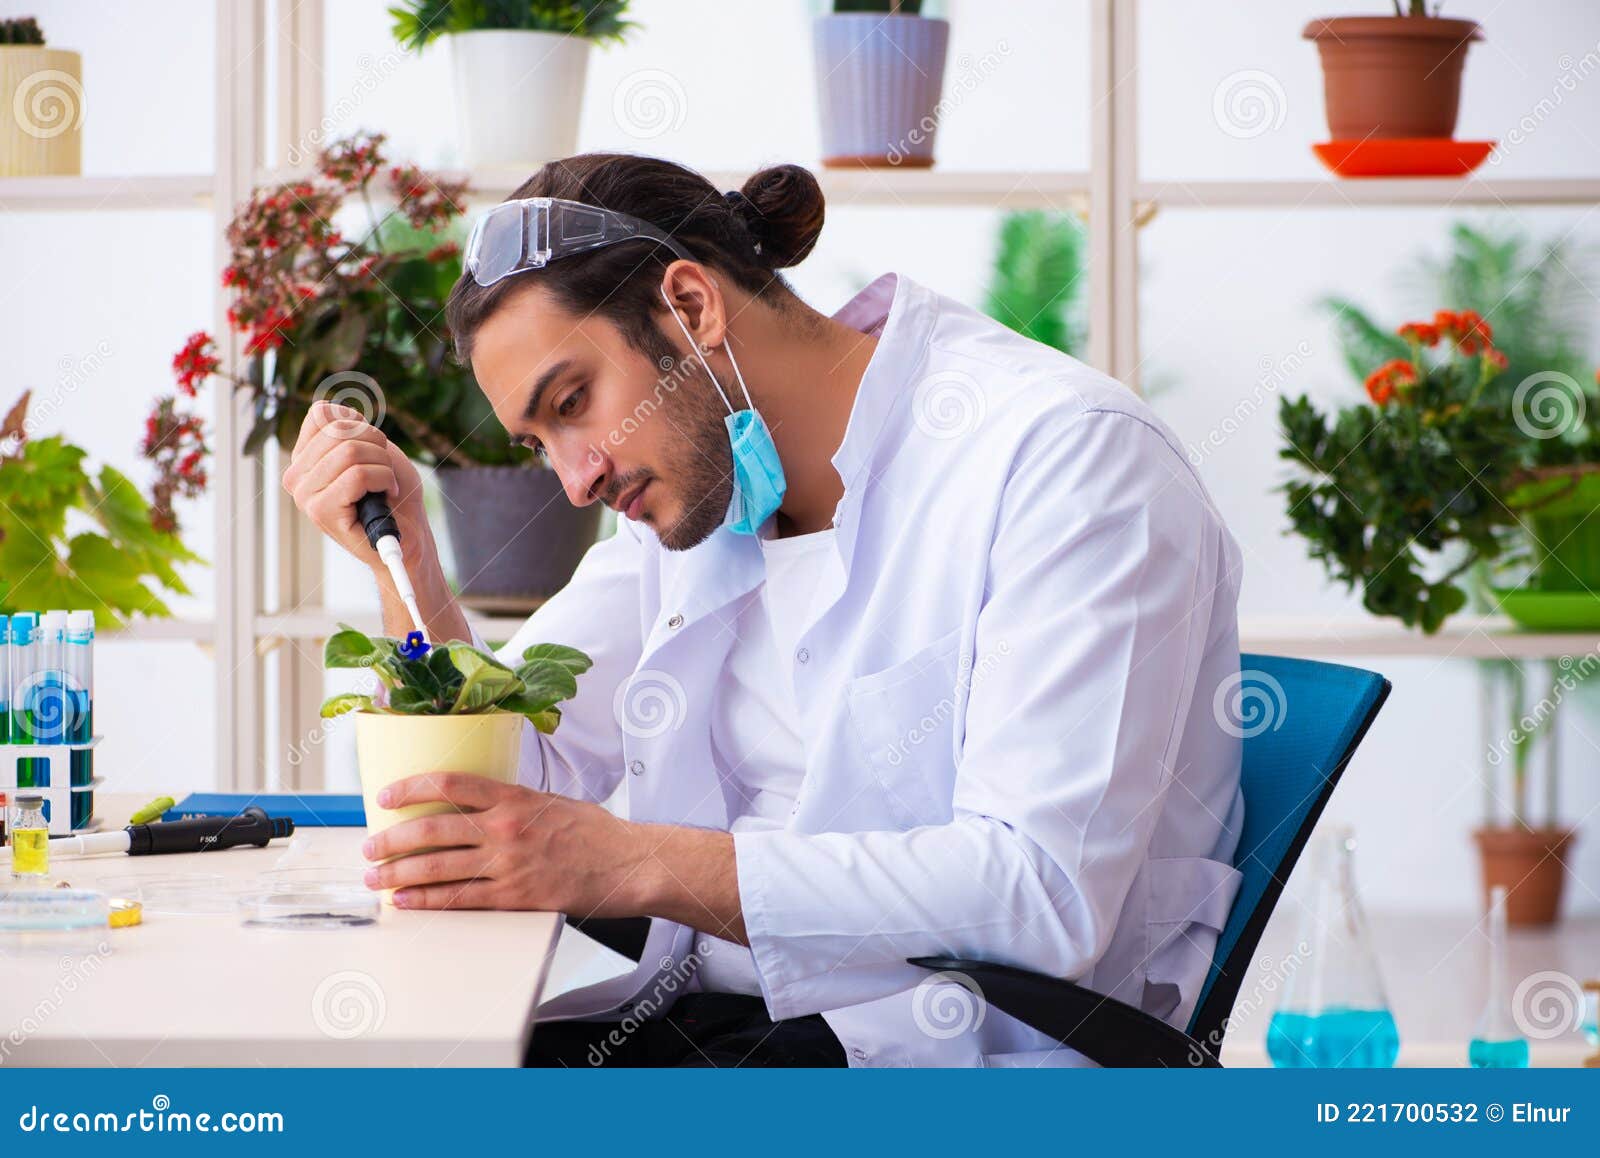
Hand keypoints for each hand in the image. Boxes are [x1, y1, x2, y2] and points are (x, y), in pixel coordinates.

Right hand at [280, 401, 431, 575]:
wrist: (409, 533)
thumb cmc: (392, 491)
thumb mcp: (372, 448)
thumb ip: (345, 426)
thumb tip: (326, 409)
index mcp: (303, 457)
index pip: (322, 412)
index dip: (359, 424)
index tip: (373, 449)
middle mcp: (296, 475)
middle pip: (339, 429)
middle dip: (377, 445)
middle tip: (385, 471)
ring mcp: (305, 495)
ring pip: (351, 450)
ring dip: (384, 465)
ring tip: (386, 484)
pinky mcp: (320, 512)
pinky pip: (358, 475)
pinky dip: (385, 480)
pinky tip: (386, 496)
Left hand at [360, 773, 643, 912]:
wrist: (630, 863)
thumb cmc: (596, 833)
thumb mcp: (552, 802)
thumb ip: (514, 803)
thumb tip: (480, 805)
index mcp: (514, 797)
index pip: (450, 784)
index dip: (410, 788)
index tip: (386, 796)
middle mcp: (505, 827)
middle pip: (433, 829)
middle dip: (392, 840)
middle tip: (371, 848)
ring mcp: (509, 863)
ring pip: (438, 867)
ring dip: (399, 874)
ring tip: (376, 879)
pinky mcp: (515, 895)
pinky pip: (460, 898)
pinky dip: (427, 901)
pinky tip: (406, 902)